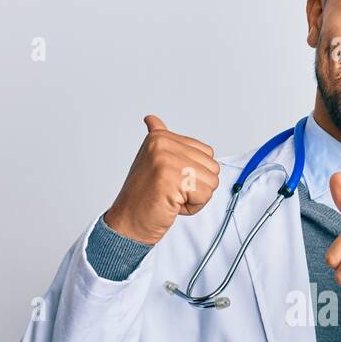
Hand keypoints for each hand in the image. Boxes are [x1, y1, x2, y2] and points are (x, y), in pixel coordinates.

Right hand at [102, 115, 220, 244]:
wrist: (128, 222)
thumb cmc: (142, 196)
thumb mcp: (150, 160)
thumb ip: (159, 140)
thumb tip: (152, 119)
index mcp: (161, 137)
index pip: (207, 152)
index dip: (195, 173)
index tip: (170, 179)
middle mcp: (163, 144)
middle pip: (212, 167)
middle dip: (197, 186)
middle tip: (170, 191)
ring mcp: (167, 160)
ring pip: (211, 182)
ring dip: (195, 197)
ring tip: (170, 197)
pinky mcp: (172, 179)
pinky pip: (204, 195)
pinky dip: (192, 207)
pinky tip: (171, 204)